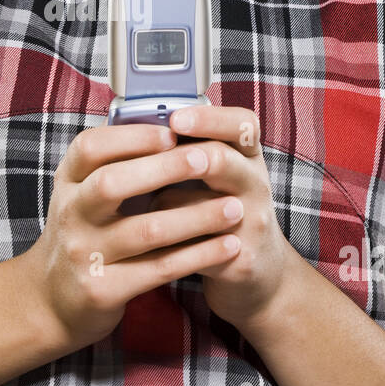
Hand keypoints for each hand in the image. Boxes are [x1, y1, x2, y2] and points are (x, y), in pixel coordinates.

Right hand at [22, 122, 252, 353]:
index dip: (131, 137)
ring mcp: (84, 253)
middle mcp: (70, 214)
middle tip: (209, 159)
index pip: (90, 147)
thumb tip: (169, 124)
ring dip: (196, 217)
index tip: (172, 132)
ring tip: (233, 207)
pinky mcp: (103, 289)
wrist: (54, 301)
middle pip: (113, 184)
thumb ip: (117, 164)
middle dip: (165, 169)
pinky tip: (228, 245)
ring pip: (146, 230)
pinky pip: (159, 269)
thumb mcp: (85, 195)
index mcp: (68, 182)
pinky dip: (198, 255)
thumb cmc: (86, 234)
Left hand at [147, 105, 294, 332]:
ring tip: (143, 205)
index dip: (209, 118)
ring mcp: (252, 222)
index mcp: (245, 155)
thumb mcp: (213, 174)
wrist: (255, 268)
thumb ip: (184, 150)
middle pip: (224, 159)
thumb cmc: (218, 210)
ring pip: (209, 206)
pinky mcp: (242, 259)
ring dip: (170, 204)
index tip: (174, 117)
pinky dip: (173, 243)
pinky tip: (151, 243)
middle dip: (183, 156)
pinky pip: (202, 248)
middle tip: (155, 156)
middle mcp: (254, 183)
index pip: (242, 124)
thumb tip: (129, 130)